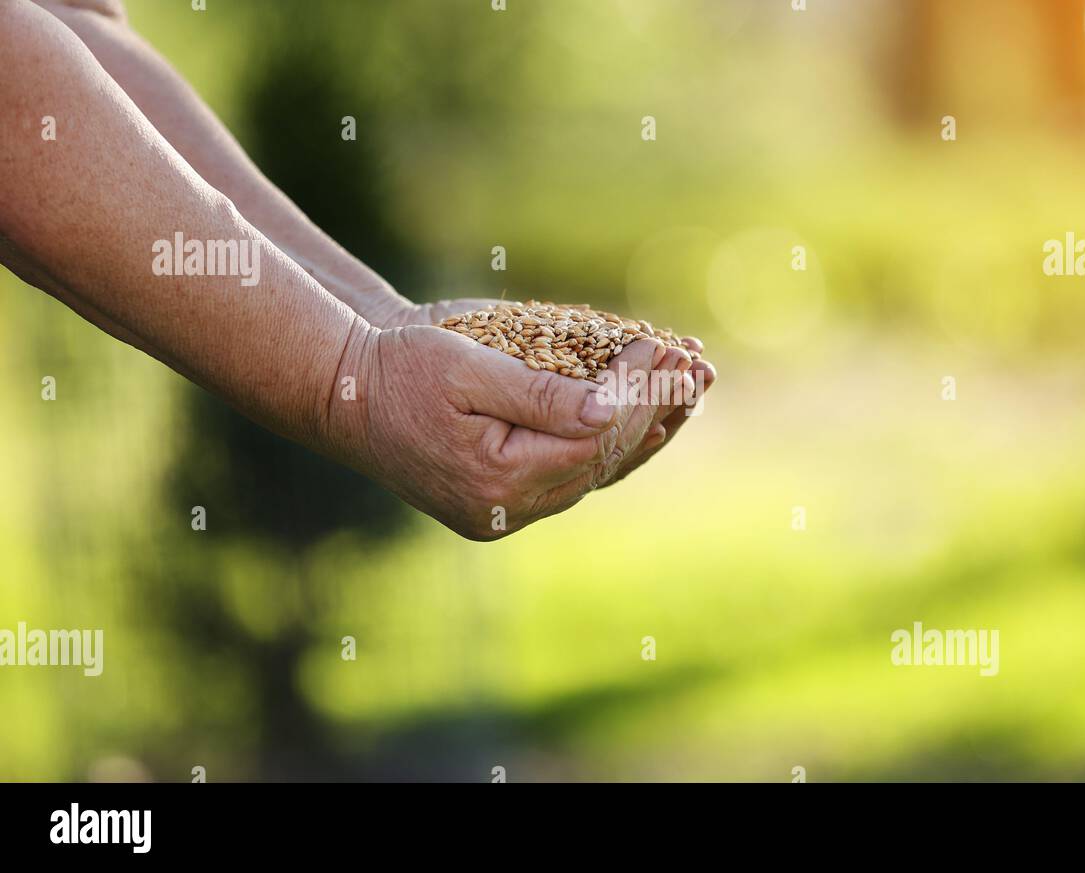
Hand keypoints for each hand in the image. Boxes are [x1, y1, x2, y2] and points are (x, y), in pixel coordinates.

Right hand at [376, 298, 718, 480]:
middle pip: (602, 459)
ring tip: (689, 395)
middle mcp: (506, 510)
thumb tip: (614, 410)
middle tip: (694, 365)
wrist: (343, 396)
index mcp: (496, 479)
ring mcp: (504, 515)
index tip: (663, 344)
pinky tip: (646, 427)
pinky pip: (572, 479)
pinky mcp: (502, 506)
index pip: (592, 436)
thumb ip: (541, 394)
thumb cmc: (399, 369)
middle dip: (652, 409)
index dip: (636, 391)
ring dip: (643, 433)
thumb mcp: (468, 367)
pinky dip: (610, 449)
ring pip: (593, 475)